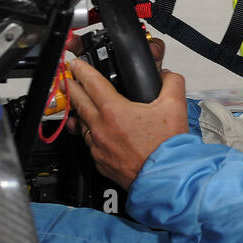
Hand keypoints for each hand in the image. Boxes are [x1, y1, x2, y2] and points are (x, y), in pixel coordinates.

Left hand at [64, 58, 188, 189]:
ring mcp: (98, 147)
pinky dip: (90, 133)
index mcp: (115, 111)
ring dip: (79, 111)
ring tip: (78, 102)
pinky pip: (90, 143)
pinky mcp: (101, 163)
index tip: (76, 64)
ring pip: (82, 124)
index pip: (92, 84)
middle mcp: (101, 129)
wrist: (165, 179)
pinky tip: (94, 130)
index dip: (81, 70)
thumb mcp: (176, 107)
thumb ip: (172, 84)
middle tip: (66, 78)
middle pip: (78, 102)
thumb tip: (168, 76)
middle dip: (71, 86)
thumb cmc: (166, 148)